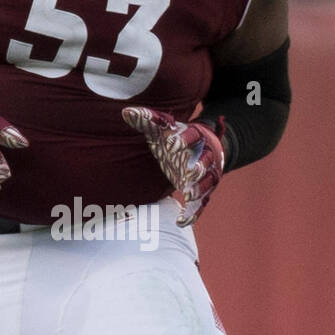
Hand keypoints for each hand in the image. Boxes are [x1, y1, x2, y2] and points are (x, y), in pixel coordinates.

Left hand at [122, 106, 224, 226]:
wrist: (201, 147)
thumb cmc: (177, 137)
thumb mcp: (163, 128)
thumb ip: (147, 120)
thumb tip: (125, 112)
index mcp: (195, 137)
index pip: (193, 136)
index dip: (183, 139)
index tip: (170, 144)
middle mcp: (205, 155)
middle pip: (206, 161)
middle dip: (199, 168)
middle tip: (188, 173)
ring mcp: (207, 175)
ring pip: (208, 183)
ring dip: (200, 189)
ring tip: (188, 195)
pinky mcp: (204, 191)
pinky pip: (202, 204)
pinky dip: (194, 213)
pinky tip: (181, 222)